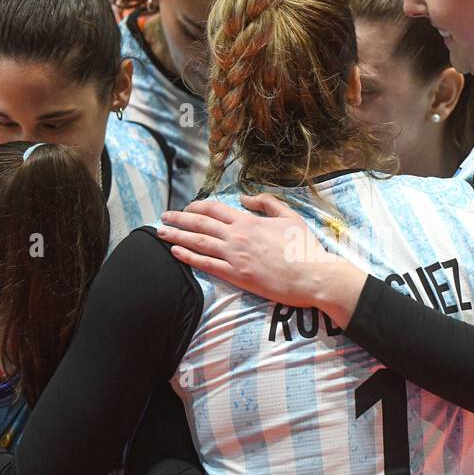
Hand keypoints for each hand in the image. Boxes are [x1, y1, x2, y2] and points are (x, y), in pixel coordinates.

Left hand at [156, 196, 364, 321]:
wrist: (313, 275)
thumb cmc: (304, 247)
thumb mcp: (290, 217)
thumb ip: (266, 203)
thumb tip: (246, 198)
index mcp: (249, 221)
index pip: (215, 209)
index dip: (197, 207)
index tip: (186, 208)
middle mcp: (237, 236)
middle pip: (200, 224)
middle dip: (178, 219)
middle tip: (163, 217)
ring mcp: (235, 256)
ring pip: (198, 243)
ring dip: (176, 236)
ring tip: (160, 233)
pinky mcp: (237, 276)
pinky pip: (206, 265)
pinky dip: (188, 258)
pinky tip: (175, 253)